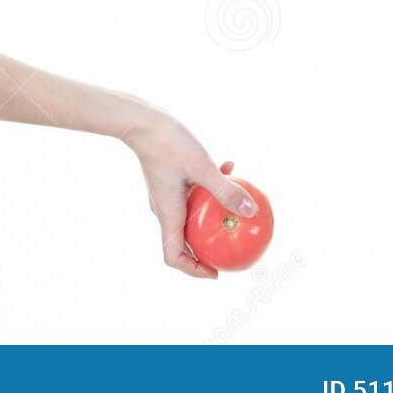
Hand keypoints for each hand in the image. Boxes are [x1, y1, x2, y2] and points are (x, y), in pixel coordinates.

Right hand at [122, 108, 258, 278]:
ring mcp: (166, 193)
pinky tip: (228, 166)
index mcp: (169, 214)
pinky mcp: (169, 177)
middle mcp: (165, 208)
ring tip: (236, 199)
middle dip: (208, 244)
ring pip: (191, 213)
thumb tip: (250, 212)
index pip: (174, 257)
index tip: (215, 272)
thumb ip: (226, 190)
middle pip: (184, 239)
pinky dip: (209, 187)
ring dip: (213, 210)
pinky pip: (192, 191)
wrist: (142, 120)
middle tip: (230, 241)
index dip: (194, 270)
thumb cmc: (168, 144)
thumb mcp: (202, 168)